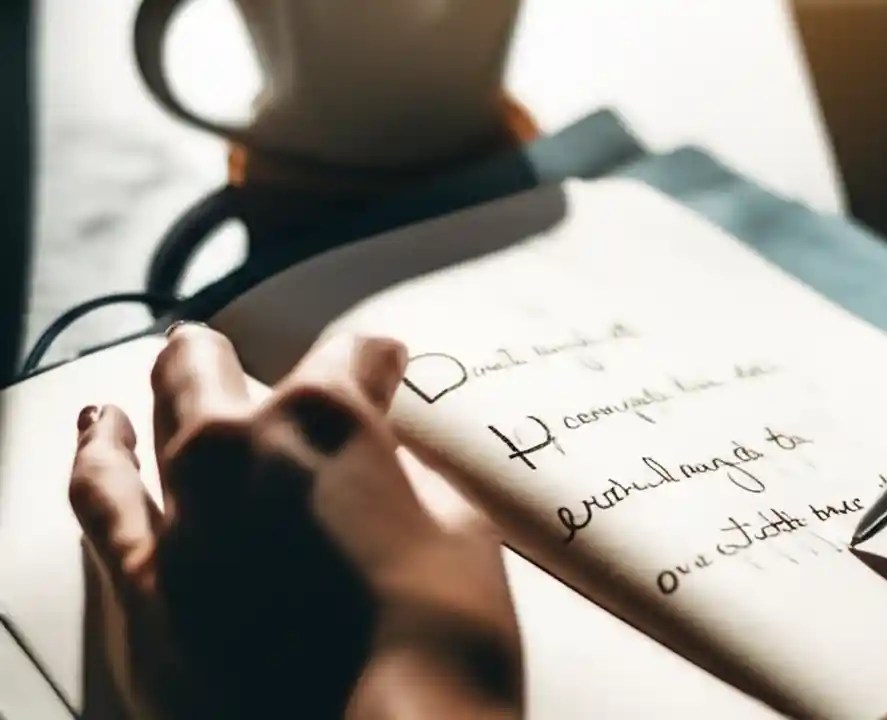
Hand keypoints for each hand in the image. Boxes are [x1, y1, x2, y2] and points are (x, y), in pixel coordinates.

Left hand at [69, 325, 521, 718]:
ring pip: (155, 420)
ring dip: (170, 386)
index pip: (350, 359)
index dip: (374, 360)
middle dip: (235, 356)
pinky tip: (99, 433)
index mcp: (327, 422)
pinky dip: (98, 456)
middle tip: (243, 354)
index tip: (384, 364)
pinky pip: (99, 501)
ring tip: (174, 363)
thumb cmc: (445, 645)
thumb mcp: (462, 538)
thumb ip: (413, 486)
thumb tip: (388, 474)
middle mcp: (239, 449)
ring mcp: (181, 516)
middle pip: (214, 370)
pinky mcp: (141, 587)